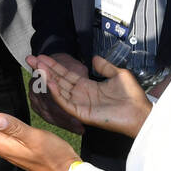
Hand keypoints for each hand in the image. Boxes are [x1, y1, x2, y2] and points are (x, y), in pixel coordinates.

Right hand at [30, 54, 151, 139]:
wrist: (140, 112)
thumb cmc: (132, 97)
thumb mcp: (118, 74)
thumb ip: (104, 66)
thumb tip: (94, 57)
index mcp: (88, 87)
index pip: (66, 74)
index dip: (54, 65)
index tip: (42, 57)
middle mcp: (81, 95)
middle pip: (59, 80)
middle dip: (45, 70)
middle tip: (31, 59)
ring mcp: (80, 105)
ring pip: (59, 90)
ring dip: (48, 79)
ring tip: (38, 67)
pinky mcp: (82, 114)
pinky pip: (66, 103)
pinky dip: (57, 93)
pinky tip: (49, 82)